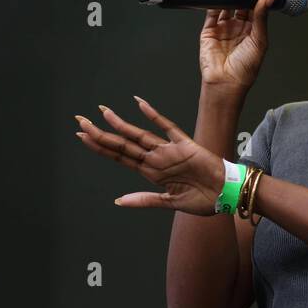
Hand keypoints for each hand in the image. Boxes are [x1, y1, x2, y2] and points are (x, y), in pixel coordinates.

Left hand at [74, 96, 225, 214]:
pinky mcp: (185, 144)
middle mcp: (156, 159)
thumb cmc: (204, 200)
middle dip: (100, 134)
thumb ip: (145, 200)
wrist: (227, 194)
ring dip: (120, 125)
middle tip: (80, 122)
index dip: (101, 148)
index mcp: (152, 173)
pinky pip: (166, 127)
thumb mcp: (170, 203)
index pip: (120, 157)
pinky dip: (153, 115)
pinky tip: (139, 104)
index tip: (83, 137)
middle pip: (123, 144)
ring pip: (138, 135)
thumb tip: (118, 201)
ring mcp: (169, 150)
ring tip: (102, 113)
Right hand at [198, 0, 276, 93]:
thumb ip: (261, 15)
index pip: (257, 6)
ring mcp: (224, 28)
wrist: (226, 83)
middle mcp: (239, 28)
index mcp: (253, 31)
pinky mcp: (209, 30)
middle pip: (242, 2)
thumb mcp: (259, 39)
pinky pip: (212, 12)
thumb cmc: (245, 69)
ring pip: (228, 4)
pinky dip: (217, 0)